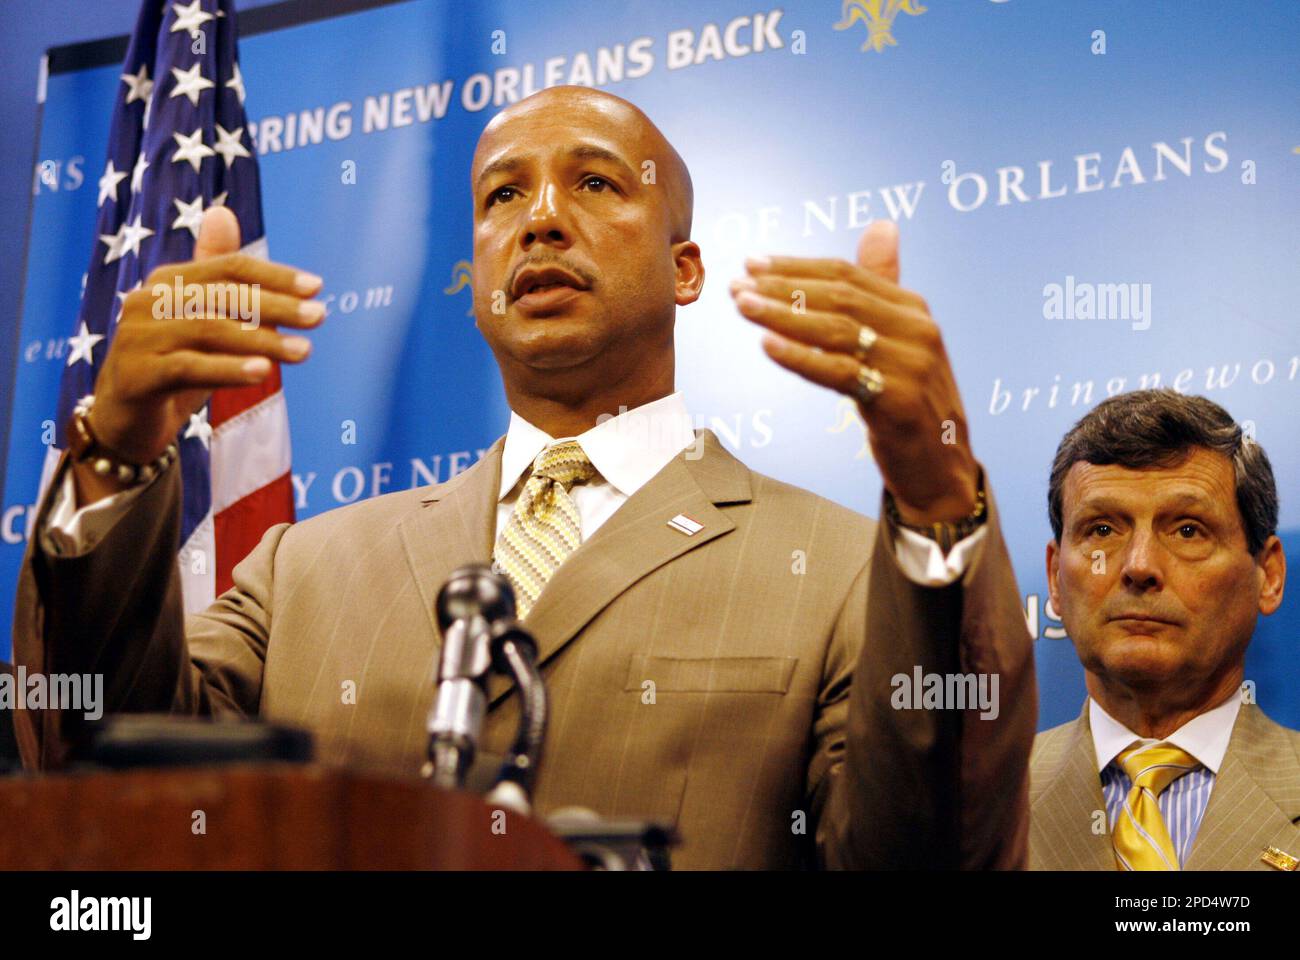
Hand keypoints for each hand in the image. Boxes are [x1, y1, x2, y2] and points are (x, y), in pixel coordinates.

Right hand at [73, 206, 323, 505]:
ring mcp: (138, 337)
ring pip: (210, 330)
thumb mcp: (203, 321)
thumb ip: (220, 279)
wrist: (125, 421)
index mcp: (169, 281)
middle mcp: (148, 301)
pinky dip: (229, 369)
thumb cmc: (174, 365)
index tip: (317, 287)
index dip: (274, 275)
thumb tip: (224, 211)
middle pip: (223, 296)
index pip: (229, 267)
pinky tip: (264, 374)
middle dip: (277, 306)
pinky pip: (189, 368)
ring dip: (263, 341)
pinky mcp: (136, 375)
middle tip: (320, 316)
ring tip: (304, 351)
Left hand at [729, 220, 978, 523]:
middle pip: (839, 296)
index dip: (795, 266)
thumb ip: (883, 286)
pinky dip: (801, 357)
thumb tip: (881, 224)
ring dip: (783, 315)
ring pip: (837, 330)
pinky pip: (840, 373)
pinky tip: (768, 345)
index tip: (751, 263)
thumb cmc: (908, 402)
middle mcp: (917, 330)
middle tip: (737, 284)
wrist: (940, 468)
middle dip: (782, 287)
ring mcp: (911, 365)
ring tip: (743, 306)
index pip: (846, 274)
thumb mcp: (898, 340)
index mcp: (913, 309)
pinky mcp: (898, 402)